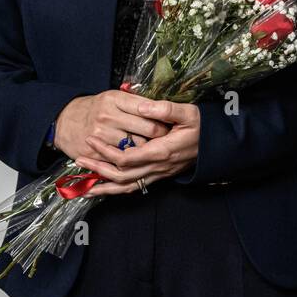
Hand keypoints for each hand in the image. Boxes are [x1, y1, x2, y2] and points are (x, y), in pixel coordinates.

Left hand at [57, 94, 199, 194]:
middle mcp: (158, 167)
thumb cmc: (204, 127)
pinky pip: (135, 187)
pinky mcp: (159, 176)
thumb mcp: (188, 112)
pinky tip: (102, 190)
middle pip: (122, 175)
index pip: (127, 157)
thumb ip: (164, 109)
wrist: (218, 144)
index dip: (105, 151)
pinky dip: (116, 191)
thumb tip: (141, 105)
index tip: (91, 139)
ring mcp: (159, 174)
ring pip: (127, 187)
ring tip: (82, 185)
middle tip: (78, 159)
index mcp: (162, 151)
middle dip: (98, 169)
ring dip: (104, 186)